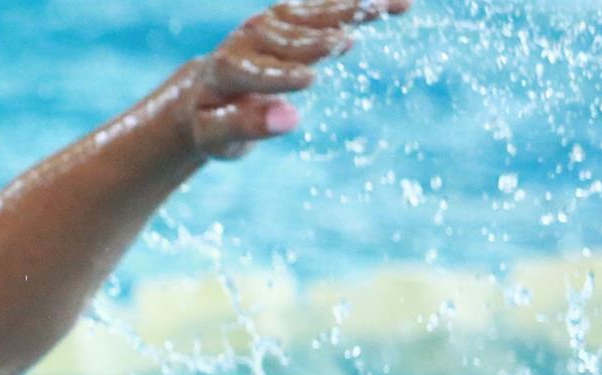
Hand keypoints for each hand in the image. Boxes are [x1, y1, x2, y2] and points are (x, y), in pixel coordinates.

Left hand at [183, 0, 411, 159]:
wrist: (204, 93)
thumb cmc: (212, 124)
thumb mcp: (220, 136)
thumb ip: (248, 126)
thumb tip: (289, 119)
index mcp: (227, 70)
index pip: (256, 73)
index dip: (280, 77)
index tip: (309, 81)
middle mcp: (248, 38)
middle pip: (290, 37)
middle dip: (319, 40)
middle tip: (347, 41)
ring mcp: (271, 22)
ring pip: (316, 14)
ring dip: (353, 9)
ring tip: (391, 6)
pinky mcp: (289, 16)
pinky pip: (328, 6)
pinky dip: (360, 3)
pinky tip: (397, 3)